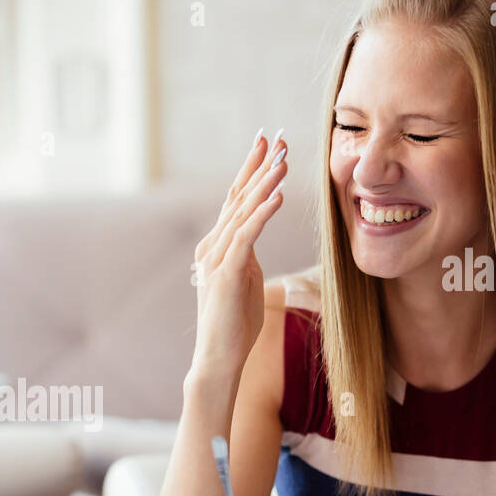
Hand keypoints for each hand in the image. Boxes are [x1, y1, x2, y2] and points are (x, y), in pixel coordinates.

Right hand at [190, 129, 287, 381]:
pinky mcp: (225, 274)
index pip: (235, 200)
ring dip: (265, 183)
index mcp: (216, 247)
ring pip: (243, 212)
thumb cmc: (235, 326)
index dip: (251, 170)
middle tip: (275, 137)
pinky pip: (246, 237)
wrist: (218, 358)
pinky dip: (262, 214)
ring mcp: (215, 259)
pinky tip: (277, 196)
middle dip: (258, 165)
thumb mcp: (245, 281)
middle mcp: (212, 246)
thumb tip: (254, 240)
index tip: (267, 144)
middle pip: (237, 197)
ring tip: (283, 159)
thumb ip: (246, 257)